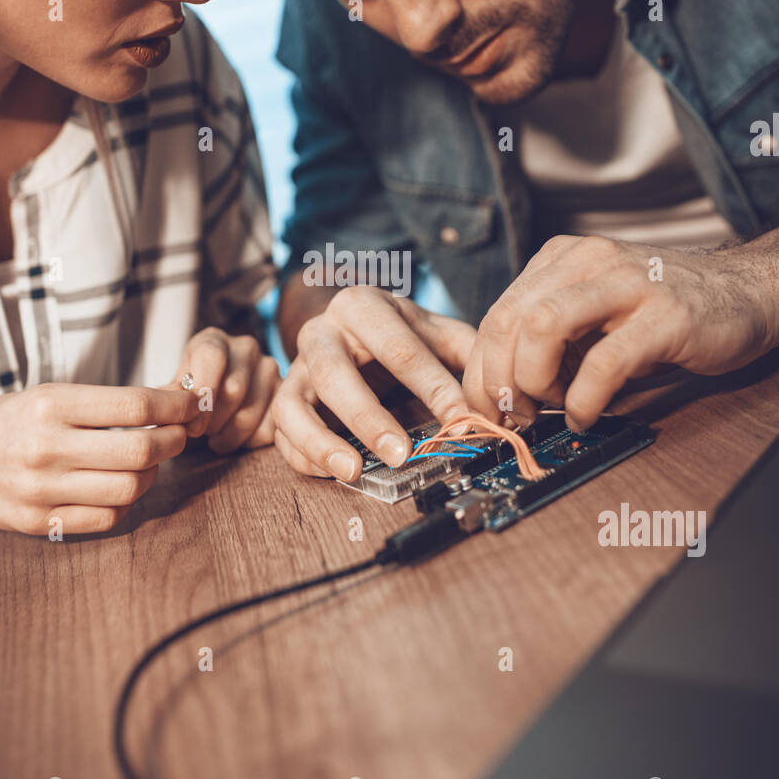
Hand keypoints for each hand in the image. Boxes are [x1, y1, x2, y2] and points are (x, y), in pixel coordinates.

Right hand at [0, 382, 198, 534]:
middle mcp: (47, 447)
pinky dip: (126, 503)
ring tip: (149, 461)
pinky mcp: (41, 523)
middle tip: (178, 435)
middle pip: (141, 449)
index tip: (192, 404)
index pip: (135, 404)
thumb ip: (105, 402)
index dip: (176, 405)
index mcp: (51, 404)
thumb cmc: (7, 423)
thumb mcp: (48, 395)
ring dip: (153, 474)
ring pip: (130, 488)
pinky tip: (121, 487)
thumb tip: (172, 401)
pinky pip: (108, 519)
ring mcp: (43, 489)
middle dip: (173, 441)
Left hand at [159, 326, 279, 452]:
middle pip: (233, 389)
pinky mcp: (284, 394)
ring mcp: (269, 368)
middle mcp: (245, 348)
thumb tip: (168, 406)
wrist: (216, 396)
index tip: (191, 421)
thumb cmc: (192, 392)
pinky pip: (268, 427)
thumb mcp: (176, 388)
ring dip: (228, 435)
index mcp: (213, 340)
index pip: (211, 357)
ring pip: (251, 412)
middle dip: (212, 421)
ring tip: (215, 438)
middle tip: (200, 433)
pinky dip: (248, 441)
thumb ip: (171, 396)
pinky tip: (235, 437)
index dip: (202, 392)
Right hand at [271, 286, 477, 480]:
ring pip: (292, 404)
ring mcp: (296, 366)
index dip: (433, 387)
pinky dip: (304, 455)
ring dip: (321, 442)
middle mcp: (321, 331)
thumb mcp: (436, 331)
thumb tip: (498, 398)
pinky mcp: (284, 397)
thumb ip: (467, 355)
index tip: (461, 421)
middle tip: (402, 453)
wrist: (353, 325)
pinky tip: (334, 471)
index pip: (398, 348)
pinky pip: (280, 430)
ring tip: (354, 471)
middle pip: (333, 373)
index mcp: (362, 306)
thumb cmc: (400, 334)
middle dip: (368, 417)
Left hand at [462, 234, 777, 431]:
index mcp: (562, 260)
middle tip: (514, 417)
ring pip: (542, 329)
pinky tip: (587, 415)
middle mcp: (587, 262)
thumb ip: (550, 340)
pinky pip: (603, 364)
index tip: (488, 410)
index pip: (496, 314)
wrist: (743, 292)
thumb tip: (504, 395)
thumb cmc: (664, 313)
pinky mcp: (664, 316)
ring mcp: (626, 284)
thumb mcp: (595, 316)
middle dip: (498, 382)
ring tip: (552, 409)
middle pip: (507, 320)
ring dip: (535, 382)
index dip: (482, 371)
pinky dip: (584, 401)